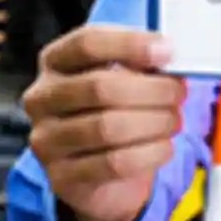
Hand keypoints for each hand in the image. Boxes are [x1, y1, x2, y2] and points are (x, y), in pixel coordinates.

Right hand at [22, 25, 184, 220]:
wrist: (102, 176)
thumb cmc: (115, 113)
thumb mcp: (121, 80)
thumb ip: (141, 64)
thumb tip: (169, 55)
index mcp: (54, 62)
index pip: (87, 43)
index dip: (130, 44)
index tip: (168, 51)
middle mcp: (42, 98)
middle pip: (99, 86)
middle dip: (151, 89)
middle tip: (179, 93)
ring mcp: (46, 140)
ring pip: (108, 127)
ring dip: (154, 123)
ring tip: (173, 121)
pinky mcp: (62, 177)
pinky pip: (114, 163)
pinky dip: (150, 153)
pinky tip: (164, 147)